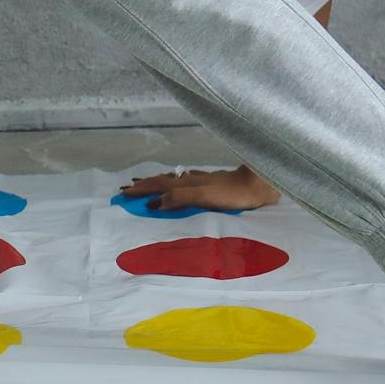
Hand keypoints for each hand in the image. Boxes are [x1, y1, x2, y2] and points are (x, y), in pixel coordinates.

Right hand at [117, 164, 280, 212]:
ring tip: (147, 184)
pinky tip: (182, 181)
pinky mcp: (214, 185)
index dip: (141, 189)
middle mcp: (193, 181)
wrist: (260, 184)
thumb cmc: (234, 194)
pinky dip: (177, 184)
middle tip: (128, 188)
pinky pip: (188, 183)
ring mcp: (203, 181)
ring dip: (159, 183)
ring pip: (175, 181)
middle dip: (145, 185)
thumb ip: (181, 198)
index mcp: (188, 184)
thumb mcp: (205, 197)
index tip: (123, 192)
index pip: (159, 186)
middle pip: (164, 181)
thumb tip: (155, 203)